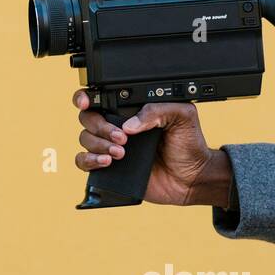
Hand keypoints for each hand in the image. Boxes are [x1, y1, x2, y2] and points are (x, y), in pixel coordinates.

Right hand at [72, 91, 232, 206]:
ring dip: (98, 144)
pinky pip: (83, 161)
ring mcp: (110, 147)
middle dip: (100, 126)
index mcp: (130, 110)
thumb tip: (129, 124)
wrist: (191, 177)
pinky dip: (89, 160)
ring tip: (120, 153)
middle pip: (88, 118)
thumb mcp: (182, 116)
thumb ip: (158, 109)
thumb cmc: (188, 144)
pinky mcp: (108, 168)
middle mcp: (116, 126)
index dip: (85, 97)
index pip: (100, 98)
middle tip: (122, 137)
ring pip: (85, 139)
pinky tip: (106, 162)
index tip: (86, 103)